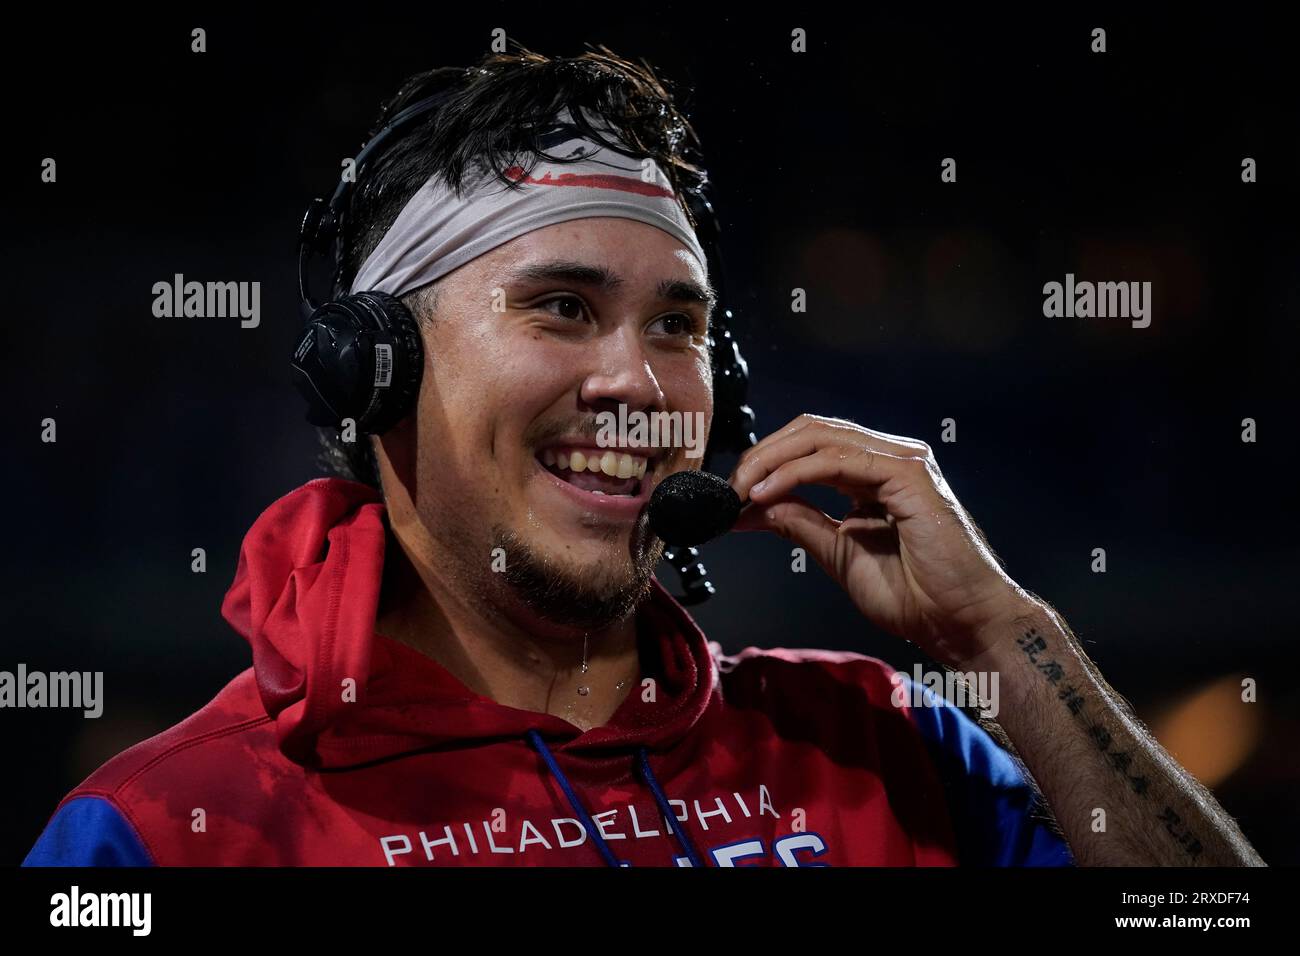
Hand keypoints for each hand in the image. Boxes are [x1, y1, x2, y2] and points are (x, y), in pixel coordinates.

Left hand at [729, 414, 1035, 667]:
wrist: (960, 623)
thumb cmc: (914, 595)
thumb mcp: (839, 552)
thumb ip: (801, 522)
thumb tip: (754, 506)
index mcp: (876, 472)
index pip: (812, 444)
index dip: (766, 461)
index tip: (732, 495)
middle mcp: (890, 457)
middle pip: (811, 430)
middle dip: (762, 455)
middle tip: (730, 488)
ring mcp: (902, 460)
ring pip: (820, 437)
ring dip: (770, 461)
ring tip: (742, 491)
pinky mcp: (909, 474)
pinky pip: (839, 461)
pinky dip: (795, 473)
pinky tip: (767, 494)